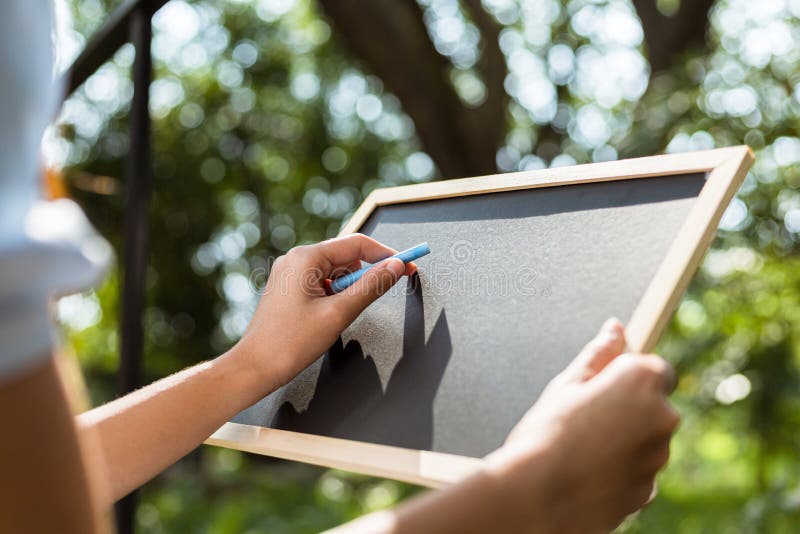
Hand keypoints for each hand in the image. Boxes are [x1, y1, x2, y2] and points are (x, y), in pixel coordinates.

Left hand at [234, 233, 415, 387]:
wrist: (255, 368)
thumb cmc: (289, 343)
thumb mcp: (339, 313)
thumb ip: (371, 286)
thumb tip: (395, 267)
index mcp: (305, 257)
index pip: (357, 244)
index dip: (386, 256)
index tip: (407, 267)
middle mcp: (295, 259)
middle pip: (346, 258)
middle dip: (364, 277)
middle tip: (373, 299)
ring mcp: (290, 273)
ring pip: (335, 273)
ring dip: (347, 290)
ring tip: (337, 316)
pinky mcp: (288, 288)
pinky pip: (321, 283)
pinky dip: (334, 297)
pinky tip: (327, 317)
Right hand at [488, 319, 678, 533]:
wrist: (536, 497)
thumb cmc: (545, 435)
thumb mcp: (566, 384)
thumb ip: (598, 354)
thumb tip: (615, 328)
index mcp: (642, 381)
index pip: (653, 367)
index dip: (625, 375)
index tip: (602, 384)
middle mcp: (661, 417)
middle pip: (651, 405)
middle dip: (625, 409)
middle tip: (582, 416)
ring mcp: (657, 457)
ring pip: (643, 441)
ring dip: (621, 441)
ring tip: (578, 447)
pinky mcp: (648, 491)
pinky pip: (636, 472)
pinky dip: (618, 470)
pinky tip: (584, 471)